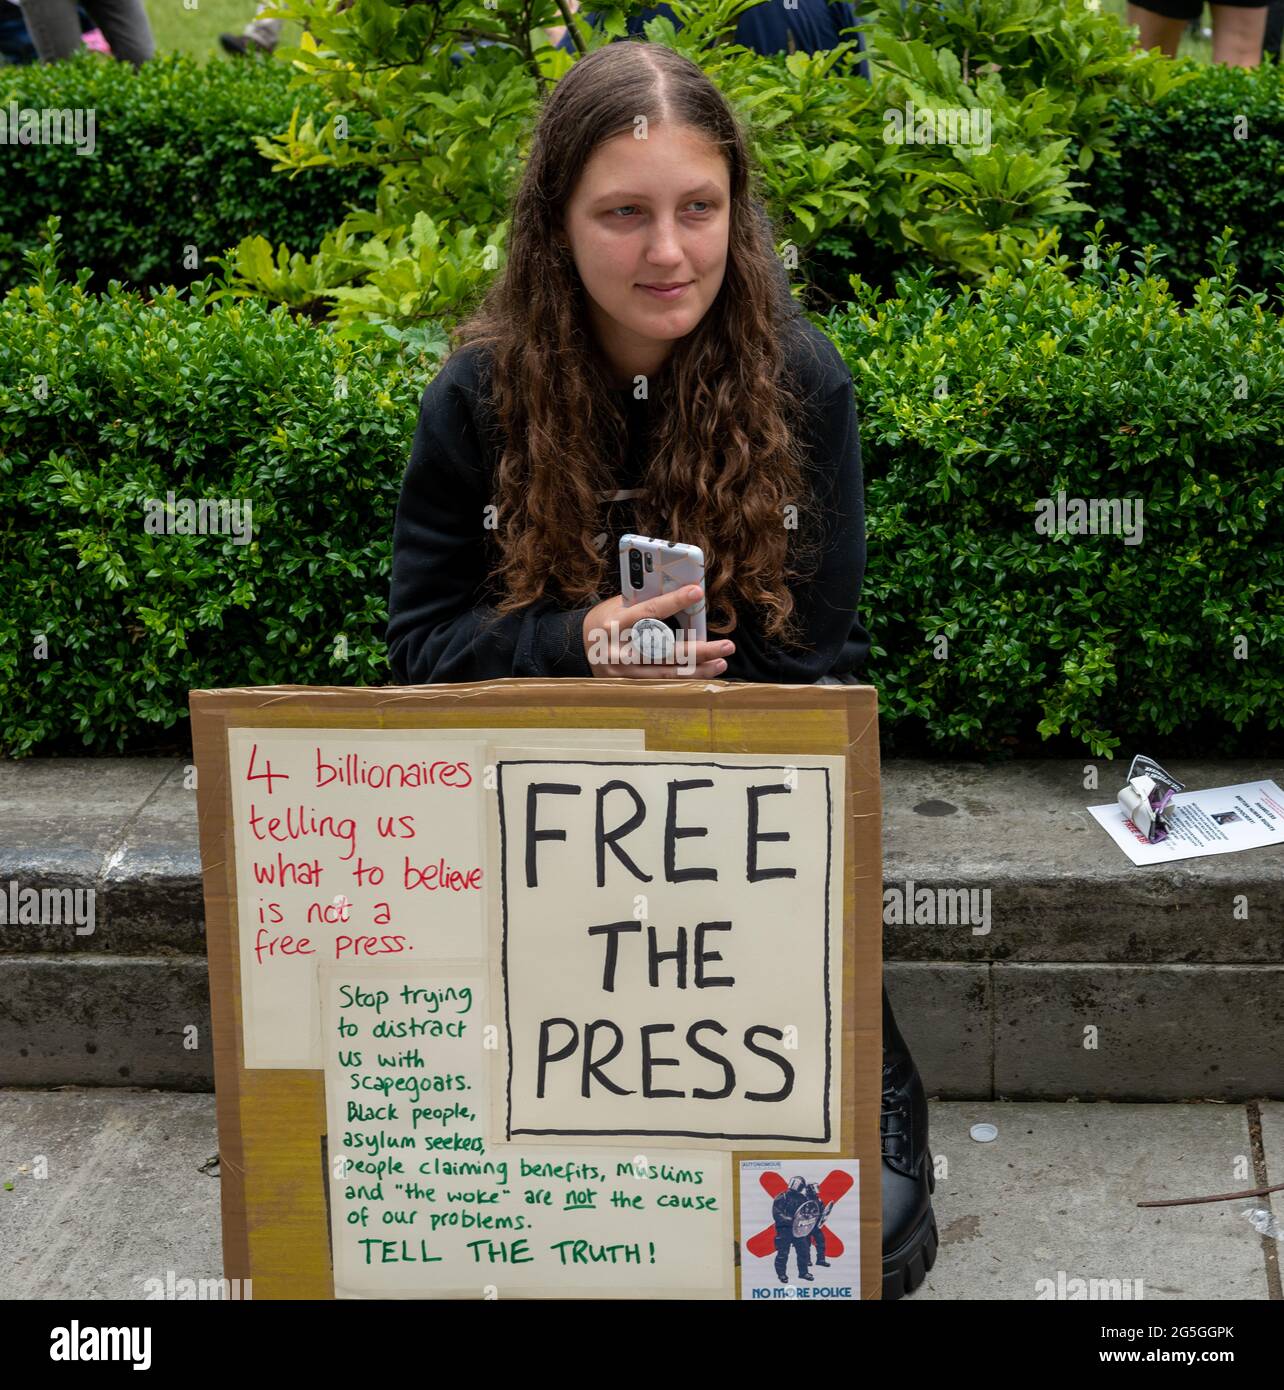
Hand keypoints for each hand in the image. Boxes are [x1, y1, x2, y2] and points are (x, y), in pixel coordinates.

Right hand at [582, 585, 733, 678]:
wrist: (576, 647)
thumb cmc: (605, 620)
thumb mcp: (618, 605)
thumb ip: (644, 601)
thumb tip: (678, 591)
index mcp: (615, 623)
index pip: (648, 611)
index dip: (673, 601)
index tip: (697, 592)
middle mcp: (618, 649)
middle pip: (664, 650)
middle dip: (699, 649)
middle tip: (726, 646)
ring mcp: (623, 671)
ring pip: (665, 672)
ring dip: (697, 669)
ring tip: (721, 663)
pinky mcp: (627, 684)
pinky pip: (660, 683)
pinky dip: (683, 679)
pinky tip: (702, 674)